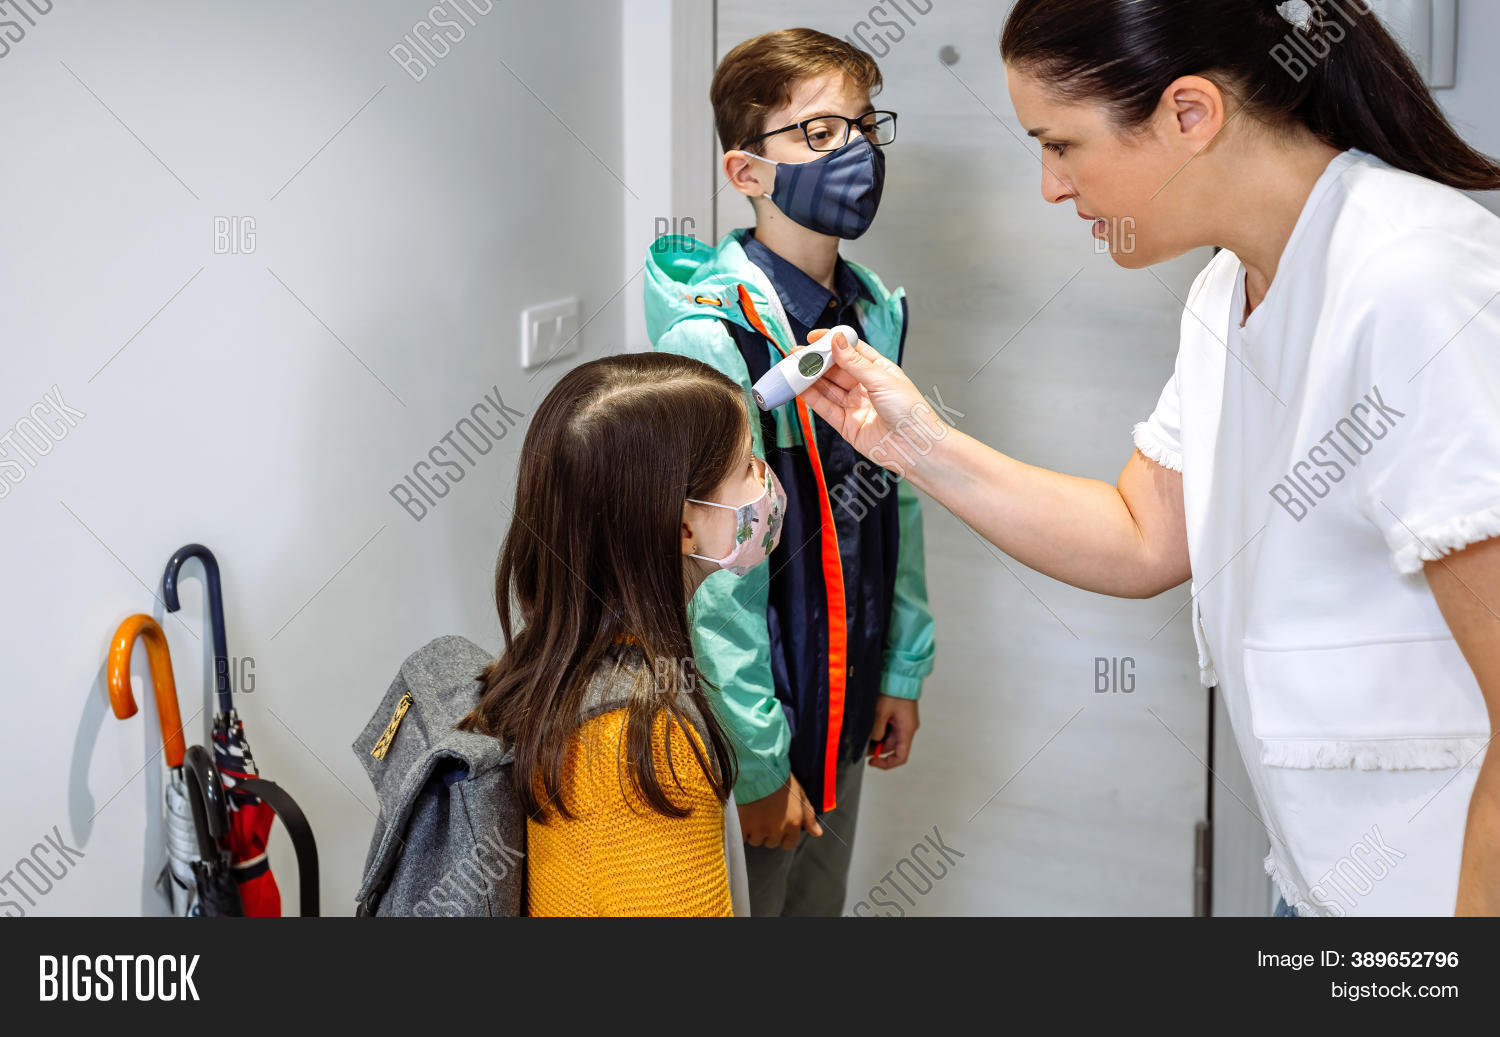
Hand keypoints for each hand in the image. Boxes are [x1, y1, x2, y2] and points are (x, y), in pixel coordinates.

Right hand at [736, 773, 822, 848]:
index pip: (789, 844)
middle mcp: (777, 829)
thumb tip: (818, 833)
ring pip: (756, 841)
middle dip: (768, 832)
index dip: (783, 835)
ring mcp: (759, 829)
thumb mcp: (799, 794)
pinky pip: (742, 838)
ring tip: (753, 813)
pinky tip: (743, 817)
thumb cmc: (778, 779)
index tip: (777, 823)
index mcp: (793, 823)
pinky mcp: (743, 826)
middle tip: (764, 814)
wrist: (756, 769)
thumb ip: (808, 816)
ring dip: (754, 832)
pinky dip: (742, 830)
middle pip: (771, 842)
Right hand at [801, 328, 946, 469]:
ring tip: (792, 369)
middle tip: (797, 354)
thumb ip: (855, 362)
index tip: (814, 337)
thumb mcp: (882, 379)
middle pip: (835, 370)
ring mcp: (855, 406)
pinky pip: (825, 408)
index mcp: (879, 370)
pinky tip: (800, 388)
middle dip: (816, 362)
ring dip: (810, 379)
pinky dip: (811, 398)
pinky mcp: (846, 425)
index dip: (833, 342)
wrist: (915, 447)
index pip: (852, 351)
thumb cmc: (910, 412)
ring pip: (827, 388)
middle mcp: (866, 387)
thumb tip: (837, 341)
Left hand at [867, 696, 919, 769]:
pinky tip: (869, 723)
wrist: (899, 673)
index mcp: (907, 730)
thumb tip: (873, 740)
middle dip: (876, 747)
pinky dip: (878, 728)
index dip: (886, 764)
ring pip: (888, 737)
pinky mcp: (898, 714)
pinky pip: (888, 727)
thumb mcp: (880, 712)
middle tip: (861, 744)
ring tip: (863, 731)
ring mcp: (903, 721)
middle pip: (891, 747)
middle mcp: (907, 727)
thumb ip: (876, 730)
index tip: (872, 762)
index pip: (901, 757)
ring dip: (876, 737)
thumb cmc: (894, 690)